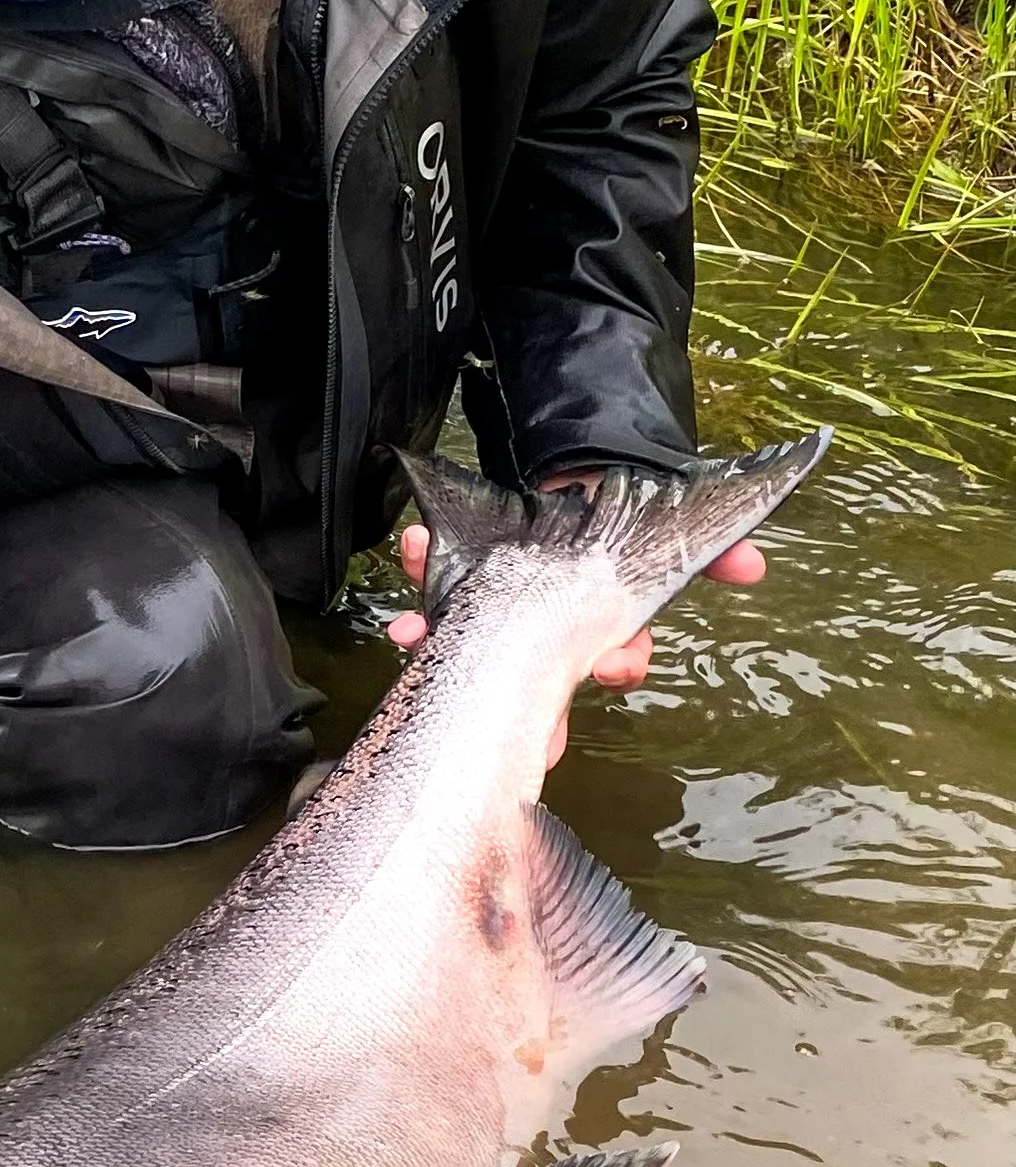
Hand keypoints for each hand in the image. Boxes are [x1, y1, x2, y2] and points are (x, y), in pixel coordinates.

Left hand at [383, 473, 765, 767]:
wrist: (580, 470)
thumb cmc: (625, 513)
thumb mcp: (669, 524)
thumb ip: (709, 544)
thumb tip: (753, 565)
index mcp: (600, 627)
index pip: (613, 662)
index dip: (615, 667)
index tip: (614, 661)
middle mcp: (548, 633)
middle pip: (533, 678)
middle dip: (514, 692)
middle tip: (499, 696)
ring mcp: (502, 612)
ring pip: (471, 639)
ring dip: (439, 631)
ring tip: (413, 627)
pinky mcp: (465, 580)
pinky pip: (437, 586)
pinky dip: (421, 569)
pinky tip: (412, 550)